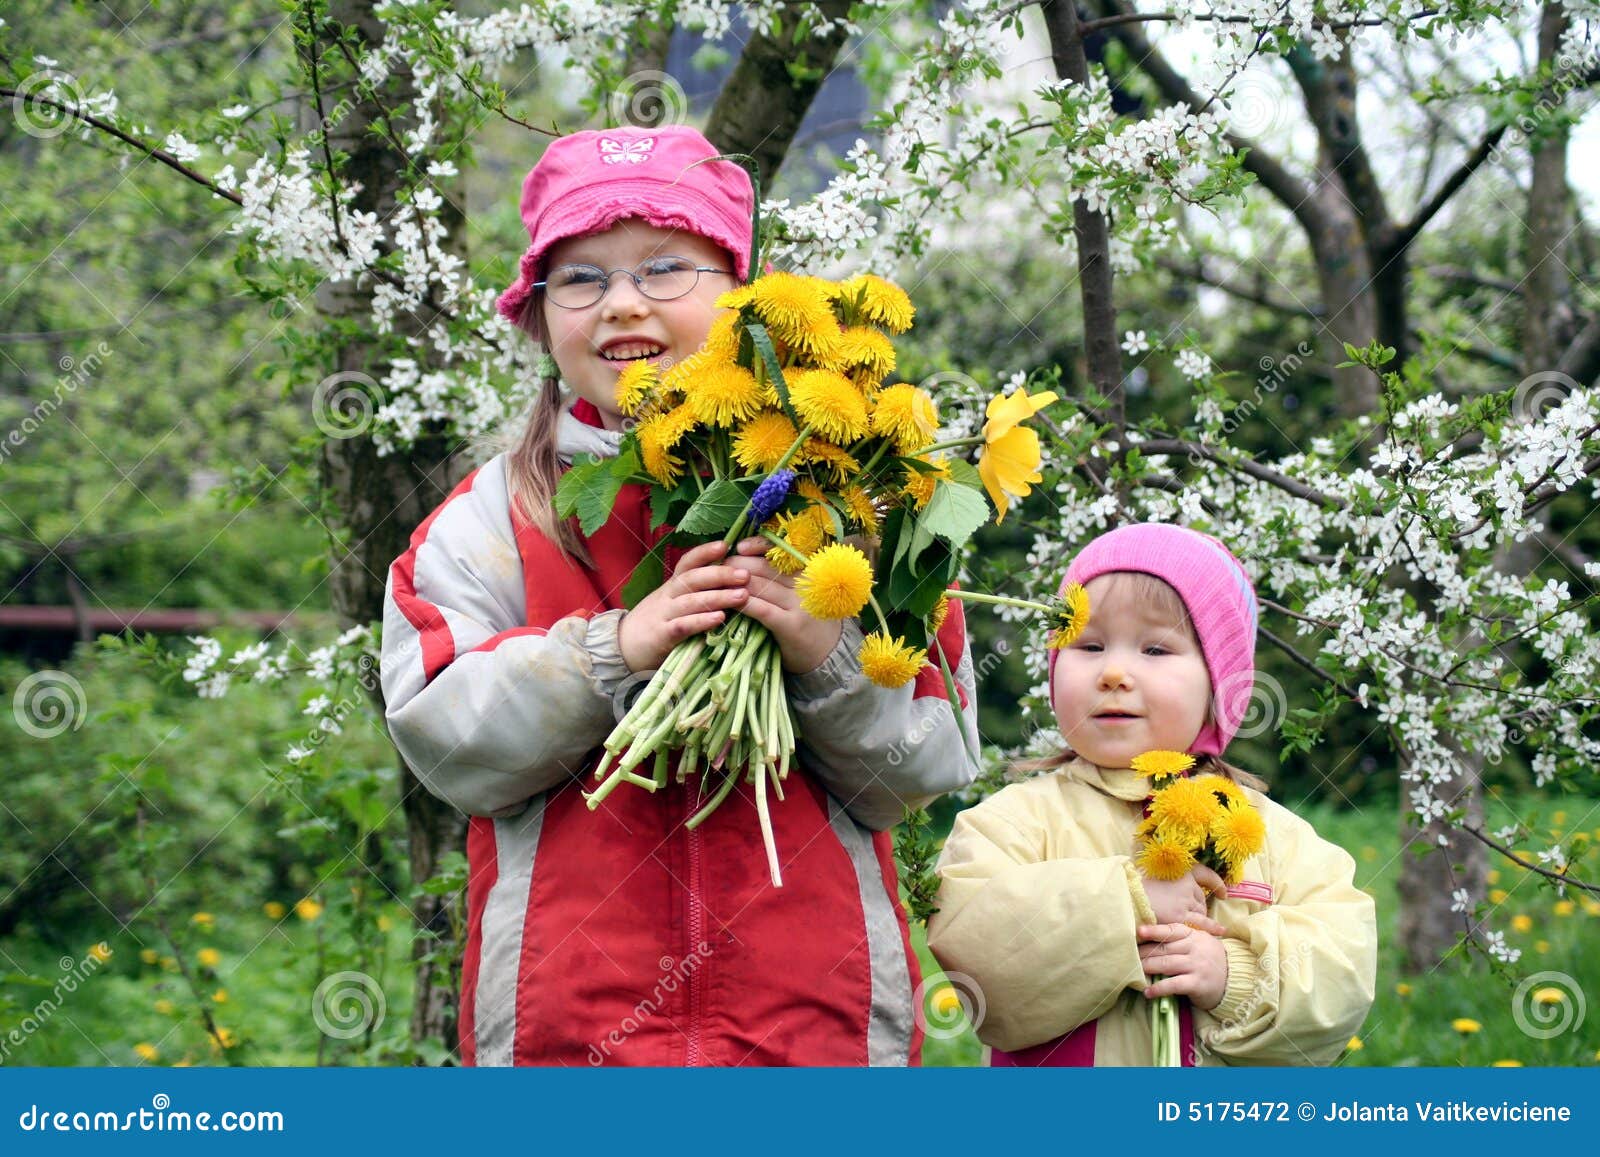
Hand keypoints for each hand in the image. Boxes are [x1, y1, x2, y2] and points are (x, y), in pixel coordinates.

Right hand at [617, 540, 749, 671]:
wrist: (622, 648)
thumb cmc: (656, 624)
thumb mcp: (672, 603)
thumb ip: (694, 593)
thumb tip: (729, 582)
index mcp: (672, 586)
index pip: (687, 563)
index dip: (704, 552)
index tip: (725, 545)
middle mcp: (668, 596)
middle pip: (693, 579)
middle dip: (720, 574)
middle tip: (745, 574)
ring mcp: (663, 615)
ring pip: (691, 601)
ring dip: (719, 597)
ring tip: (743, 596)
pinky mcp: (661, 636)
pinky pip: (683, 625)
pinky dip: (701, 621)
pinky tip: (719, 618)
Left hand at [725, 537, 843, 673]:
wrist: (830, 653)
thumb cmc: (811, 618)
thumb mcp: (805, 591)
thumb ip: (785, 576)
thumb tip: (750, 559)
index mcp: (810, 570)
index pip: (783, 551)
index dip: (759, 546)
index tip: (740, 547)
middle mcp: (807, 583)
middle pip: (767, 567)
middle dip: (740, 564)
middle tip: (721, 566)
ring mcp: (800, 604)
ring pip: (762, 586)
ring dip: (736, 583)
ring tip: (718, 582)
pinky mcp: (792, 625)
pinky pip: (763, 610)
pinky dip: (745, 604)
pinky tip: (732, 603)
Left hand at [1137, 923, 1229, 1009]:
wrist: (1234, 980)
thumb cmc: (1209, 960)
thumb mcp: (1199, 943)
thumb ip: (1180, 940)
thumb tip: (1150, 938)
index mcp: (1194, 936)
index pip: (1172, 930)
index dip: (1155, 930)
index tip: (1139, 931)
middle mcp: (1195, 948)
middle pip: (1164, 948)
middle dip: (1145, 952)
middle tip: (1128, 955)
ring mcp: (1196, 965)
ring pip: (1166, 964)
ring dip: (1148, 968)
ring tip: (1135, 972)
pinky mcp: (1197, 983)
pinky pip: (1174, 984)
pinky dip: (1159, 988)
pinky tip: (1148, 992)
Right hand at [1139, 864, 1226, 933]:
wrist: (1126, 899)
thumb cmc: (1134, 885)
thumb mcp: (1148, 872)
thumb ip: (1160, 873)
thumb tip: (1162, 870)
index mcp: (1179, 871)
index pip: (1204, 874)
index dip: (1216, 882)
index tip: (1222, 892)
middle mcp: (1186, 885)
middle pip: (1200, 897)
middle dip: (1198, 904)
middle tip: (1189, 912)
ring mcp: (1184, 902)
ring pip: (1201, 910)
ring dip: (1200, 916)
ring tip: (1199, 924)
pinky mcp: (1181, 918)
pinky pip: (1200, 923)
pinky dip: (1211, 927)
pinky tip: (1220, 931)